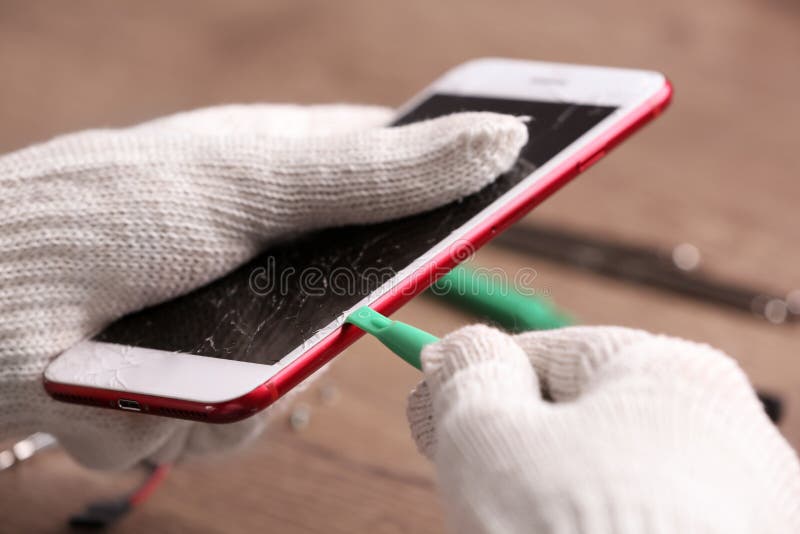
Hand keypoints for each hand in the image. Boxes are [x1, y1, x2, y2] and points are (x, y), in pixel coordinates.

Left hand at [0, 104, 526, 468]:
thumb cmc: (104, 213)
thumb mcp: (253, 181)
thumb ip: (377, 173)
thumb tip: (500, 137)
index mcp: (280, 177)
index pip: (387, 173)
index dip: (440, 193)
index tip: (494, 201)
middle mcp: (265, 254)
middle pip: (357, 297)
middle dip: (331, 326)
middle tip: (293, 320)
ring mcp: (232, 325)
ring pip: (302, 379)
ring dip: (248, 379)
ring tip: (179, 353)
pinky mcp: (198, 391)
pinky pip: (241, 426)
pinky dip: (194, 415)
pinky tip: (143, 388)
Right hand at [408, 325, 799, 533]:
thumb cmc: (564, 530)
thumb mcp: (488, 432)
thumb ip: (470, 373)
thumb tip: (458, 350)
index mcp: (679, 375)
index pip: (562, 353)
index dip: (487, 373)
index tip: (432, 400)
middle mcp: (731, 435)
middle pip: (590, 420)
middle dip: (515, 443)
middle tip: (457, 469)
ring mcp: (740, 508)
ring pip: (612, 480)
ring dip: (547, 493)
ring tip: (503, 525)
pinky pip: (643, 524)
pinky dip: (592, 531)